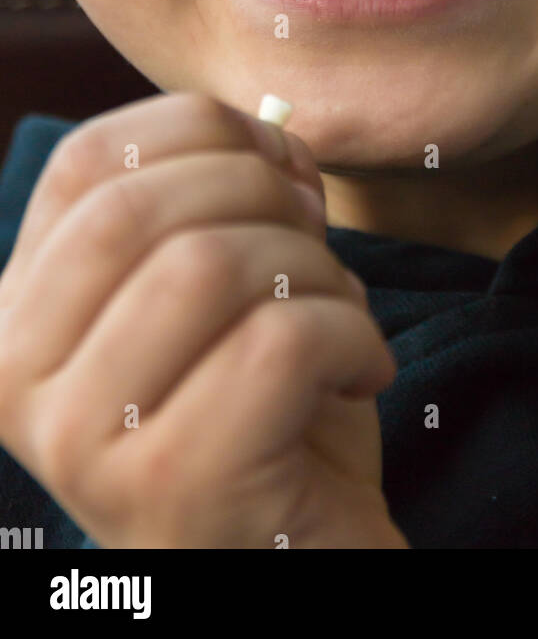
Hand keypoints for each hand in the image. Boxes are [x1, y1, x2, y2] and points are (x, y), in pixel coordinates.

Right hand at [0, 93, 406, 547]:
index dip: (202, 129)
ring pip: (210, 264)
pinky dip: (354, 335)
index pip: (87, 160)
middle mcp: (16, 380)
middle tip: (318, 238)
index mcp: (17, 315)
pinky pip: (282, 341)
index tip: (280, 160)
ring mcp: (82, 444)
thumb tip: (273, 130)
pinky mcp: (171, 489)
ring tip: (339, 314)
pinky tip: (361, 372)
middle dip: (263, 193)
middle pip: (141, 207)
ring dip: (315, 269)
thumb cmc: (262, 408)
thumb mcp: (222, 286)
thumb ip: (225, 198)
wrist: (298, 550)